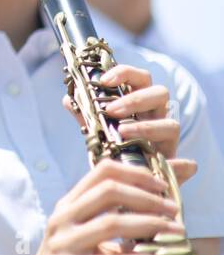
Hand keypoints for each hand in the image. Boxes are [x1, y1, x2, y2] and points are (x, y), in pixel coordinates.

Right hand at [13, 158, 187, 254]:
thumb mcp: (86, 230)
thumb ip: (114, 217)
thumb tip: (158, 206)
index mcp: (69, 203)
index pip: (102, 172)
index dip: (135, 173)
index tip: (162, 185)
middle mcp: (64, 217)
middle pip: (108, 192)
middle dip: (147, 198)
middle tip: (173, 210)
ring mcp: (63, 242)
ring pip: (110, 225)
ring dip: (148, 225)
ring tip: (174, 232)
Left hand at [62, 63, 179, 159]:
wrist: (123, 180)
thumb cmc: (113, 149)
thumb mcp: (96, 131)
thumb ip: (85, 115)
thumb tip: (67, 100)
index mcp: (139, 103)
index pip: (140, 78)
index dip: (125, 73)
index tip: (104, 80)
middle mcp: (156, 117)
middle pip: (160, 93)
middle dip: (135, 99)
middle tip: (111, 110)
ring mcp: (166, 139)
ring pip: (172, 124)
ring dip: (146, 126)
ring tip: (122, 132)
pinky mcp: (173, 162)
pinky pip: (187, 162)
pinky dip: (176, 162)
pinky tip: (155, 160)